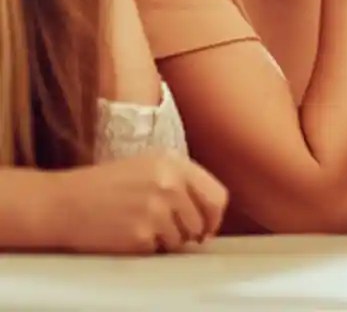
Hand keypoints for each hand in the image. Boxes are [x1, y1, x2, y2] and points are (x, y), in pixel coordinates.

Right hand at [51, 152, 227, 253]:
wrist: (63, 203)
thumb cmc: (105, 186)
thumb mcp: (148, 166)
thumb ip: (183, 181)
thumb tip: (211, 213)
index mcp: (174, 163)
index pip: (217, 196)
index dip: (214, 216)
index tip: (207, 226)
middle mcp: (169, 183)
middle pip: (201, 222)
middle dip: (191, 232)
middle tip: (172, 232)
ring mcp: (156, 209)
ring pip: (182, 239)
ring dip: (168, 240)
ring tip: (142, 227)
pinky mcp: (141, 233)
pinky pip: (160, 250)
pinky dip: (149, 247)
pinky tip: (129, 234)